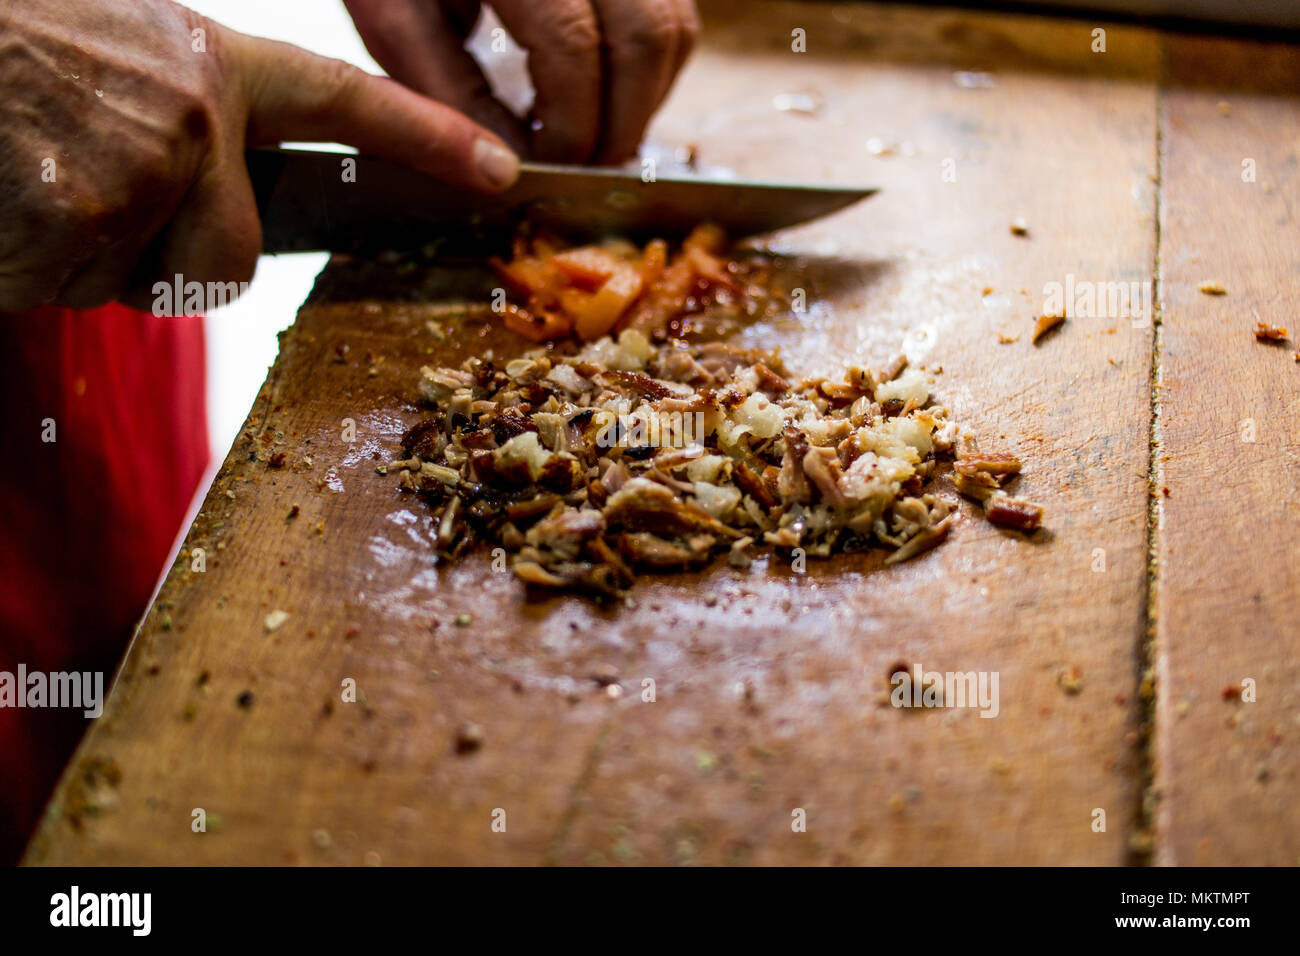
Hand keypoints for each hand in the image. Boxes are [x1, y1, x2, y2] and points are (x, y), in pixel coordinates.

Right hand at [0, 0, 520, 312]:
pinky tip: (8, 201)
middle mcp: (192, 120)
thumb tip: (215, 183)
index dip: (426, 136)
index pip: (343, 104)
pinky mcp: (80, 229)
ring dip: (94, 259)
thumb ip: (187, 110)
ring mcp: (139, 177)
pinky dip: (35, 265)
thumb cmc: (4, 42)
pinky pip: (78, 290)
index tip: (499, 171)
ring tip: (33, 179)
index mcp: (207, 63)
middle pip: (235, 257)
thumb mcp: (111, 47)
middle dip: (176, 256)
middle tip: (86, 190)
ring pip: (152, 282)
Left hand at [343, 0, 698, 164]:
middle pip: (645, 38)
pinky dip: (650, 67)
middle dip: (622, 122)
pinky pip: (673, 13)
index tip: (550, 167)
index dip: (571, 124)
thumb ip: (448, 96)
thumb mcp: (396, 17)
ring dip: (644, 98)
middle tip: (586, 169)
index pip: (573, 47)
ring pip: (673, 27)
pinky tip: (607, 94)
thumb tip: (510, 168)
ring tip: (597, 137)